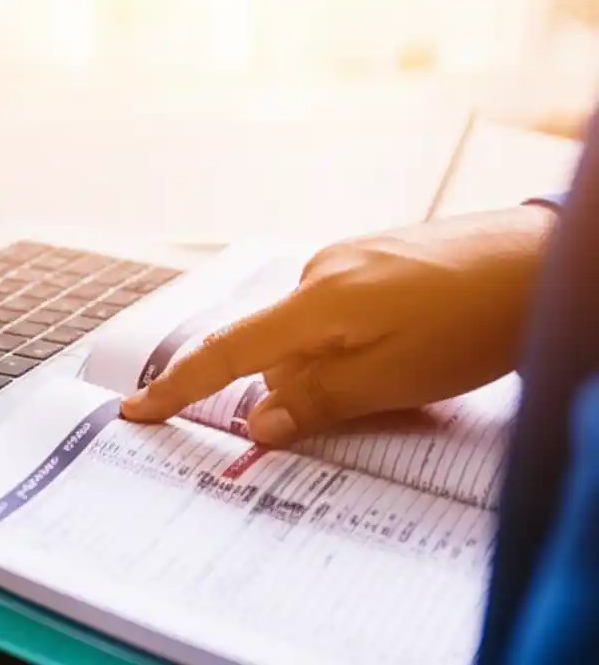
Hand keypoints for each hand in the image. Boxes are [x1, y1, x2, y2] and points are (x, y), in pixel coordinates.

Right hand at [122, 205, 555, 445]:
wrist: (542, 259)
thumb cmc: (475, 322)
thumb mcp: (396, 380)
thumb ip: (318, 400)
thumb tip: (259, 423)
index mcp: (315, 304)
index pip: (226, 352)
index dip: (179, 387)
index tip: (137, 410)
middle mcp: (320, 271)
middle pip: (274, 349)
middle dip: (297, 388)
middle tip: (363, 407)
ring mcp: (350, 257)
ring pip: (312, 332)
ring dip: (335, 366)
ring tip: (409, 373)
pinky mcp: (377, 255)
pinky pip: (339, 311)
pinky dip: (355, 341)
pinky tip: (411, 346)